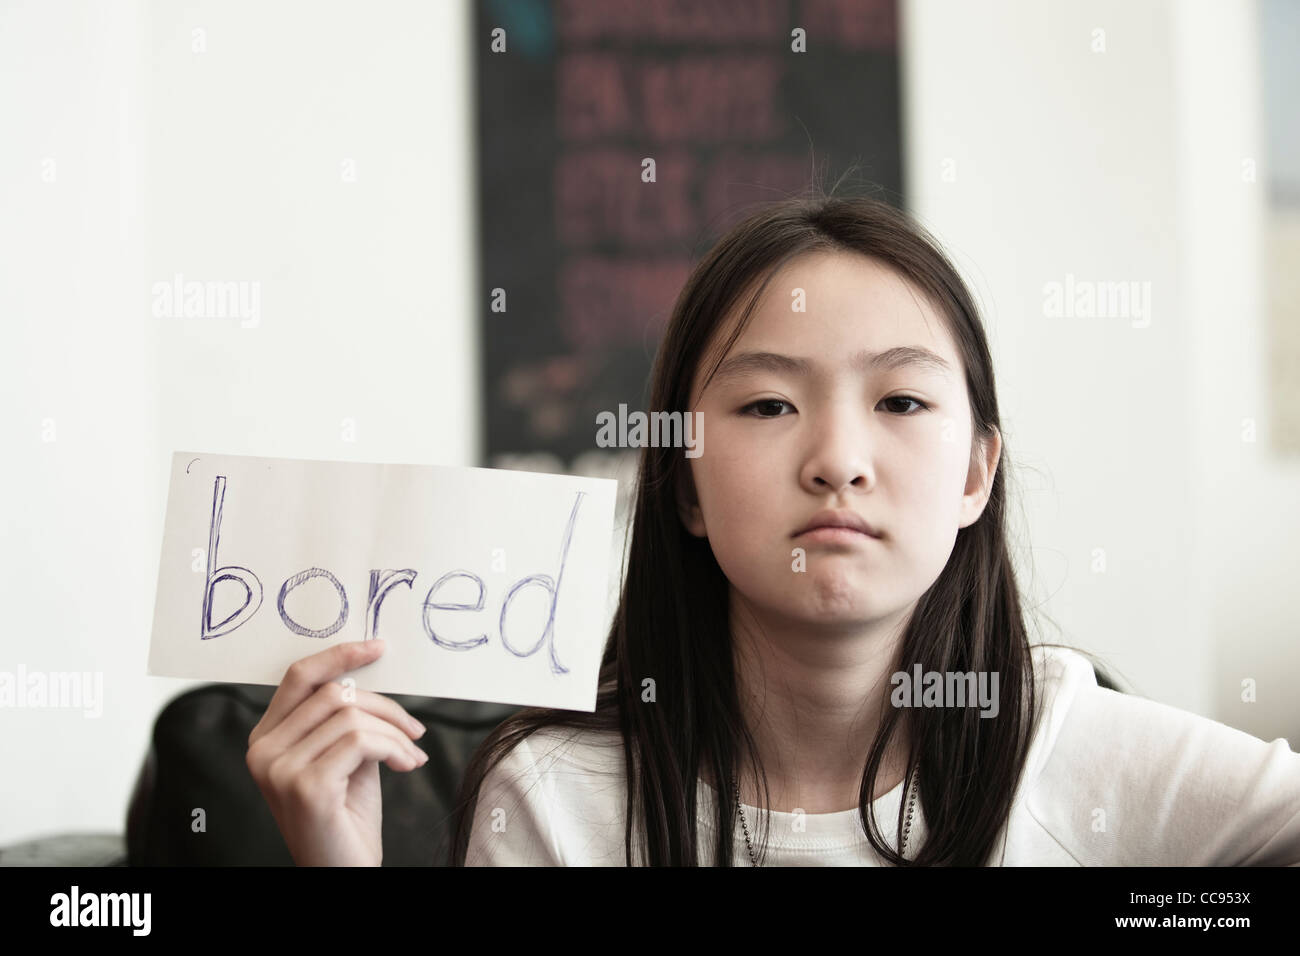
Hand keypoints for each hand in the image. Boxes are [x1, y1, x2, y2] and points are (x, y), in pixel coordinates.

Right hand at [245, 639, 427, 865]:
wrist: (342, 872)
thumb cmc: (345, 816)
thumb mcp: (343, 756)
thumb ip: (345, 718)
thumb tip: (367, 676)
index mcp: (266, 738)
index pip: (299, 677)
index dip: (340, 655)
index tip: (377, 647)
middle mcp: (263, 751)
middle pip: (334, 693)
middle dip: (385, 707)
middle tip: (414, 730)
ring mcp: (279, 769)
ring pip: (352, 716)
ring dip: (395, 733)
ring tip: (410, 755)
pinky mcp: (304, 786)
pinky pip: (361, 740)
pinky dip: (394, 748)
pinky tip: (406, 766)